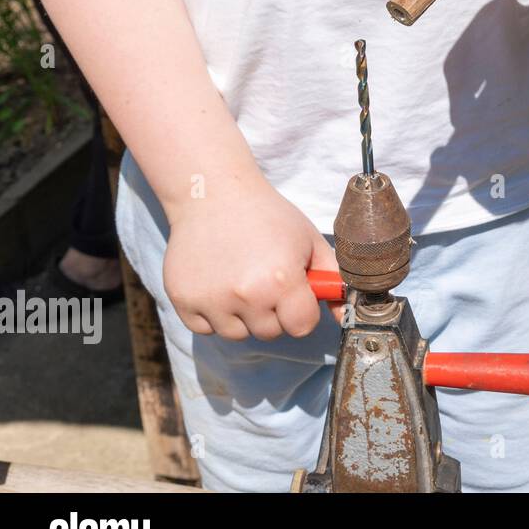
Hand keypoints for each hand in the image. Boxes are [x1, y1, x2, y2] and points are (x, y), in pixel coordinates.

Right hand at [162, 178, 339, 339]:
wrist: (214, 194)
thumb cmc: (268, 216)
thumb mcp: (309, 241)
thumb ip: (332, 280)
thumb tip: (345, 316)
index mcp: (281, 280)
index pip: (301, 327)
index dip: (302, 311)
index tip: (295, 294)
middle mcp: (246, 295)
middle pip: (271, 333)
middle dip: (274, 313)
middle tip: (265, 280)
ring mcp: (211, 300)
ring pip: (238, 334)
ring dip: (243, 316)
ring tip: (241, 279)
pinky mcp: (183, 300)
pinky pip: (205, 329)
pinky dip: (213, 314)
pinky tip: (218, 283)